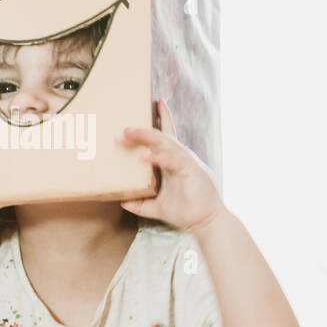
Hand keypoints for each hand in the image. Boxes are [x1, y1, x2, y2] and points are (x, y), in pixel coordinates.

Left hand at [117, 101, 223, 231]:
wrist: (204, 223)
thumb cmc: (185, 212)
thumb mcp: (155, 207)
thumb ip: (140, 203)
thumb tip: (122, 201)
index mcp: (174, 162)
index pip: (168, 136)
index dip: (164, 118)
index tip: (158, 103)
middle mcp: (180, 158)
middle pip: (161, 136)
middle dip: (142, 130)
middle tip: (124, 129)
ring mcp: (186, 162)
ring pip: (166, 143)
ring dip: (146, 136)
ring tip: (129, 133)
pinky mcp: (191, 170)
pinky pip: (173, 159)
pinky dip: (159, 157)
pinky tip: (144, 157)